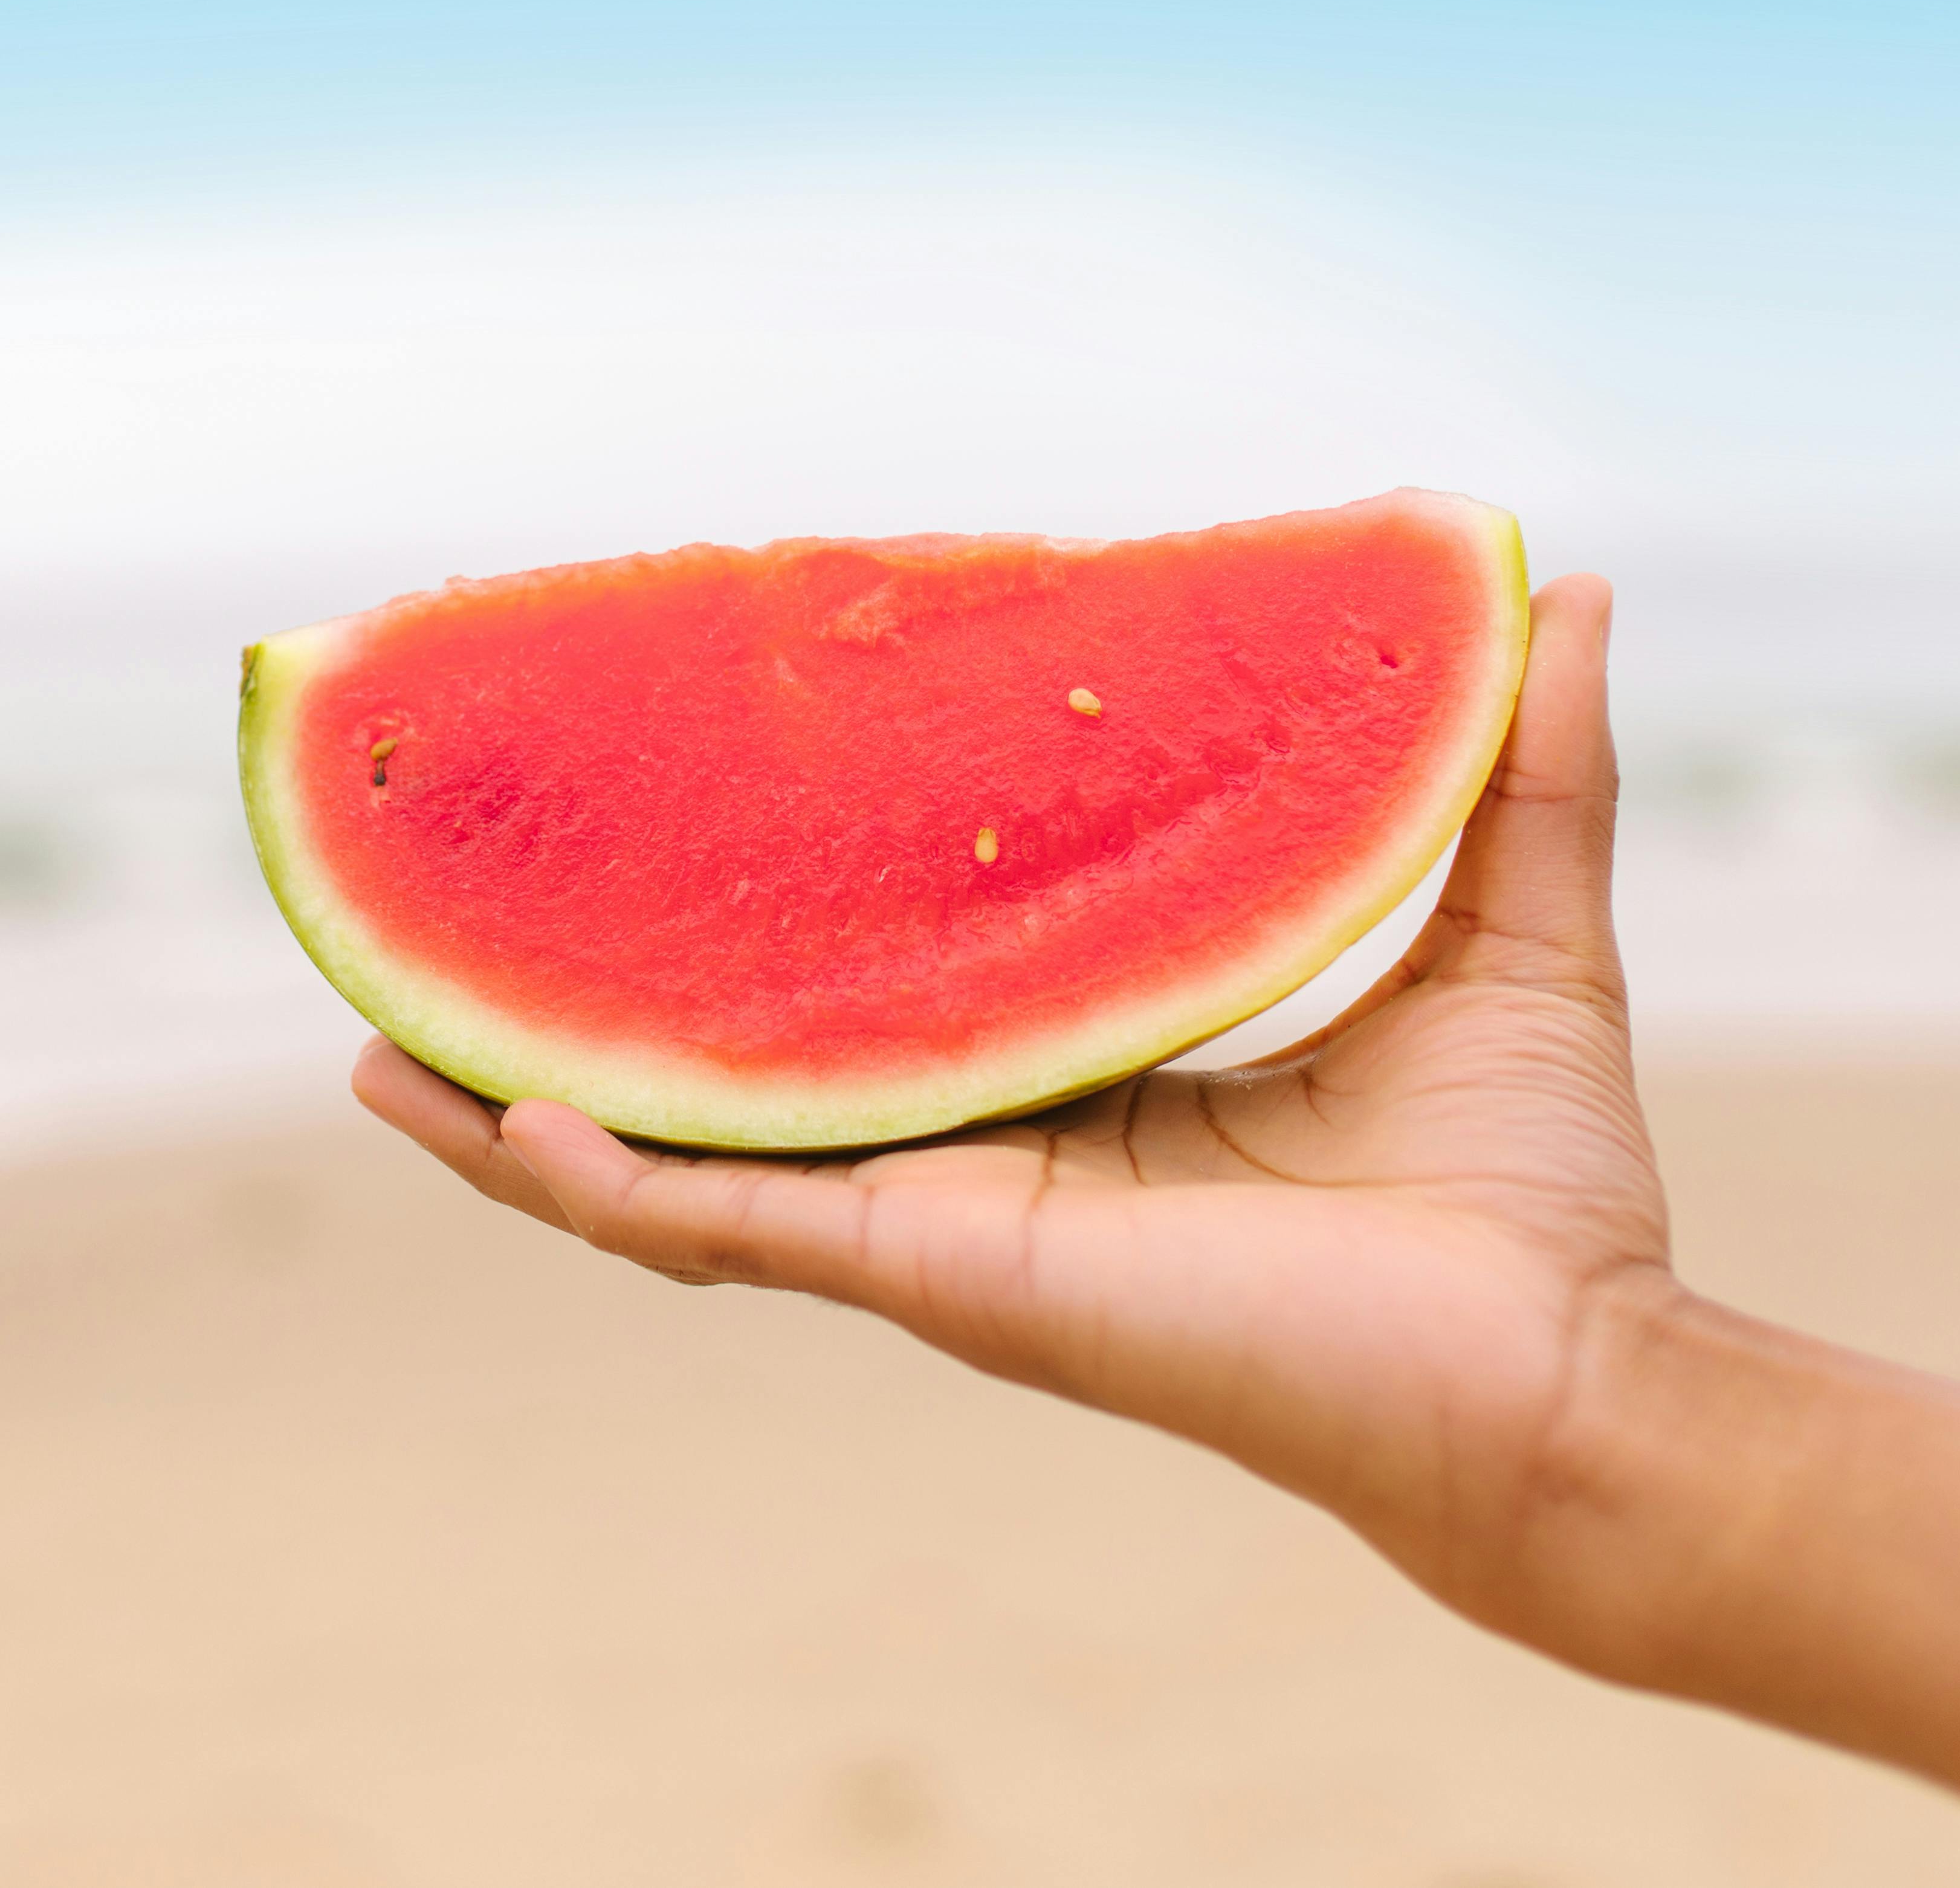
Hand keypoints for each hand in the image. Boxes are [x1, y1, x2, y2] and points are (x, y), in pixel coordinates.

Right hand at [355, 573, 1671, 1631]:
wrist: (1575, 1384)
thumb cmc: (1537, 1194)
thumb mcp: (1496, 924)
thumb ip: (1501, 760)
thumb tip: (1548, 575)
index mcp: (1071, 1085)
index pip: (883, 992)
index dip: (779, 913)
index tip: (687, 817)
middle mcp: (978, 1158)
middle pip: (740, 1082)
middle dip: (596, 1019)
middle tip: (468, 919)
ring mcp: (944, 1225)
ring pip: (686, 1166)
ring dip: (526, 1108)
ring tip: (384, 1036)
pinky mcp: (945, 1274)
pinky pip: (731, 1226)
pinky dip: (601, 1177)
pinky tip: (495, 1114)